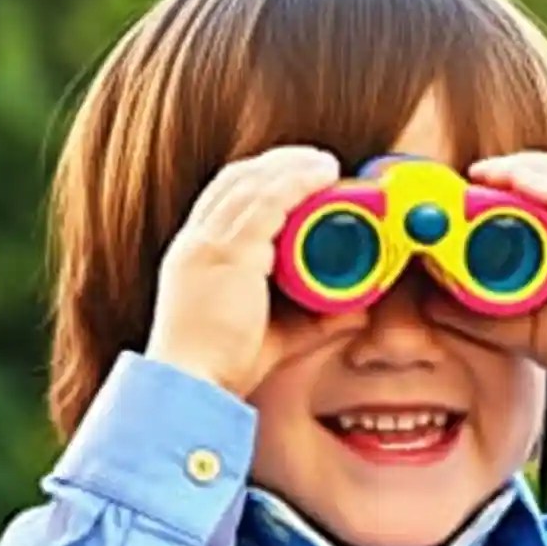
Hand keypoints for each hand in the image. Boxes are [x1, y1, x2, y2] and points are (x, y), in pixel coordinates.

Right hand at [145, 146, 346, 396]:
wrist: (190, 385)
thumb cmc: (220, 367)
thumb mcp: (274, 336)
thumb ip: (313, 321)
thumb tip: (356, 310)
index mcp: (196, 256)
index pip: (225, 200)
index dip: (260, 180)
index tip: (294, 175)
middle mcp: (197, 243)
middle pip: (236, 181)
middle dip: (278, 164)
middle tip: (317, 160)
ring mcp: (208, 244)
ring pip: (252, 184)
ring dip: (292, 167)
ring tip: (325, 163)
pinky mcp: (226, 253)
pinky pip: (265, 201)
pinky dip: (295, 183)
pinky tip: (319, 174)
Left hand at [425, 152, 546, 395]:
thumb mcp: (515, 326)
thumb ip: (475, 311)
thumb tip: (426, 299)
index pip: (535, 189)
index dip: (499, 179)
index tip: (457, 185)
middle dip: (509, 167)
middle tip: (469, 174)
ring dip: (524, 170)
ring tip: (487, 173)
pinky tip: (522, 185)